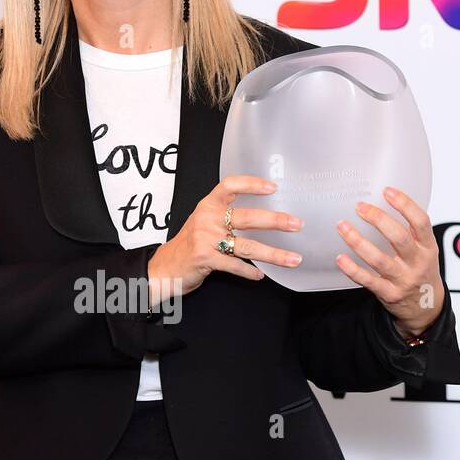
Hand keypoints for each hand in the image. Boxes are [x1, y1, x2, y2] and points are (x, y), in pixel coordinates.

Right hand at [147, 175, 303, 304]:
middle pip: (247, 217)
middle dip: (275, 221)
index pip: (230, 185)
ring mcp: (205, 238)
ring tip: (292, 259)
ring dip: (273, 254)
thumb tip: (263, 216)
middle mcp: (207, 218)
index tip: (273, 188)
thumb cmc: (189, 245)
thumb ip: (225, 216)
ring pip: (247, 245)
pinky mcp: (205, 258)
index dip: (252, 184)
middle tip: (296, 224)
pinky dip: (250, 272)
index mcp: (208, 205)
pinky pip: (235, 265)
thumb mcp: (203, 222)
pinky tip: (260, 275)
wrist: (163, 268)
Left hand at [334, 185, 444, 335]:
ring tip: (342, 226)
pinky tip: (340, 258)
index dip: (405, 204)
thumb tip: (385, 201)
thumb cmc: (421, 271)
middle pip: (398, 238)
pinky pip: (367, 280)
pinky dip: (352, 269)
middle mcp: (417, 262)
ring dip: (358, 241)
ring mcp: (403, 279)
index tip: (387, 191)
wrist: (425, 306)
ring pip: (379, 259)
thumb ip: (411, 230)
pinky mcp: (388, 293)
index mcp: (428, 247)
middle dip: (377, 219)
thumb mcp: (425, 249)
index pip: (421, 222)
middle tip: (360, 207)